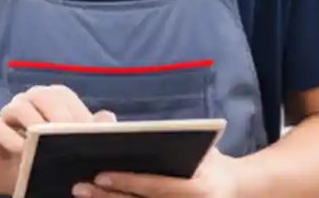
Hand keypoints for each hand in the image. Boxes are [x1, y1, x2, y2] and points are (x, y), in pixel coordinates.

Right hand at [0, 85, 114, 194]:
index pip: (64, 97)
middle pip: (42, 97)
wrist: (17, 169)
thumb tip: (108, 118)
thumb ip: (92, 129)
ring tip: (45, 143)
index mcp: (53, 97)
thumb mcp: (73, 142)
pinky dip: (11, 138)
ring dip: (33, 124)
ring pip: (19, 108)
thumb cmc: (50, 151)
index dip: (77, 113)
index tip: (88, 134)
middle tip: (68, 136)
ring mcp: (10, 111)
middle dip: (57, 116)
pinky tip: (23, 151)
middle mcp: (30, 98)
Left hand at [72, 148, 241, 197]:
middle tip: (79, 187)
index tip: (99, 175)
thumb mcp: (200, 149)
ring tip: (83, 194)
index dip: (126, 182)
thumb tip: (122, 127)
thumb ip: (170, 141)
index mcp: (198, 190)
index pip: (155, 186)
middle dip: (106, 197)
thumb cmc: (211, 163)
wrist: (240, 191)